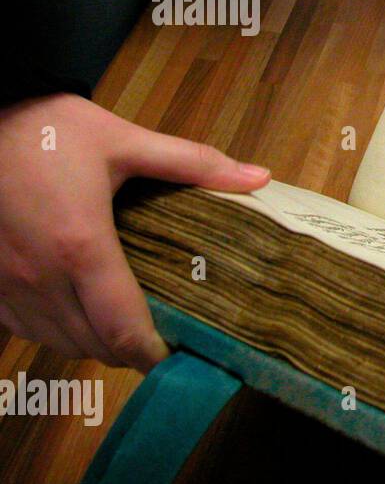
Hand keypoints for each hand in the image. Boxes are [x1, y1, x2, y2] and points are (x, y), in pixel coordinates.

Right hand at [0, 94, 269, 369]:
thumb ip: (194, 164)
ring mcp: (4, 284)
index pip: (123, 330)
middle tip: (163, 336)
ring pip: (58, 343)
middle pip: (94, 347)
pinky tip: (76, 309)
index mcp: (81, 247)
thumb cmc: (48, 128)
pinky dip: (55, 330)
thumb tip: (260, 177)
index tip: (183, 354)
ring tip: (126, 326)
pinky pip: (23, 329)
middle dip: (132, 351)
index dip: (155, 354)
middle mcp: (39, 277)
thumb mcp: (124, 141)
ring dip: (94, 344)